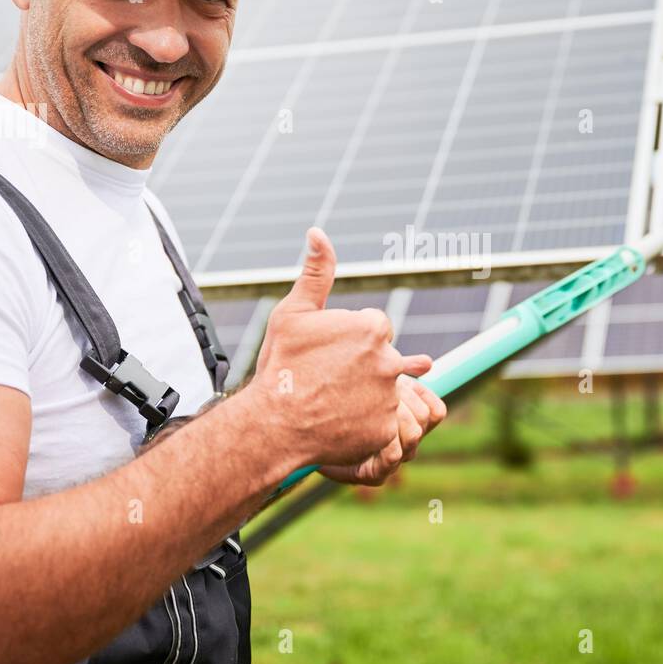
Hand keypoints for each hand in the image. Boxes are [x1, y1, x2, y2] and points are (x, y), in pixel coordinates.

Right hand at [247, 227, 431, 467]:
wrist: (272, 424)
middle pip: (383, 359)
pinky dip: (363, 424)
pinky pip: (381, 424)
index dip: (348, 340)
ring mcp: (389, 398)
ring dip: (364, 395)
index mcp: (372, 328)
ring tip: (332, 403)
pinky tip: (338, 423)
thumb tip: (318, 233)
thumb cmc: (281, 366)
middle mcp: (389, 361)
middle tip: (328, 380)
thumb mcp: (293, 313)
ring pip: (382, 392)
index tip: (327, 353)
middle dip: (361, 367)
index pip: (375, 328)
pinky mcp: (385, 431)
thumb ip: (315, 272)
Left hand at [318, 374, 447, 485]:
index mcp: (411, 423)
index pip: (435, 410)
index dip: (418, 391)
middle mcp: (407, 445)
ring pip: (414, 435)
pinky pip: (394, 456)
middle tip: (376, 387)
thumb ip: (400, 370)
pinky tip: (361, 424)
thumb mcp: (370, 380)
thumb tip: (428, 364)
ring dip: (391, 413)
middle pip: (424, 418)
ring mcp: (394, 462)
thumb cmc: (339, 403)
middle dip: (400, 397)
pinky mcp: (376, 475)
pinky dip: (382, 438)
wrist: (306, 431)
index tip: (395, 378)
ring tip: (365, 403)